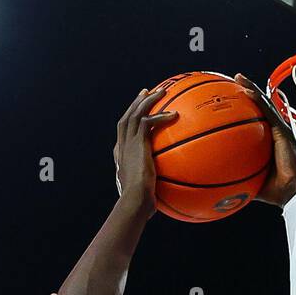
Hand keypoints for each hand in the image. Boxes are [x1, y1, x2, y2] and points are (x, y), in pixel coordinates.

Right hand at [114, 88, 176, 202]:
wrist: (134, 200)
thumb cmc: (140, 203)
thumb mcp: (146, 193)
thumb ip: (153, 188)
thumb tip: (165, 196)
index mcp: (121, 156)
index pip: (124, 132)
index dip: (130, 120)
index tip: (138, 112)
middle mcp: (122, 146)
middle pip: (127, 116)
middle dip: (137, 102)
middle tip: (147, 91)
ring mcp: (128, 143)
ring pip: (135, 113)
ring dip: (148, 101)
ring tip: (162, 92)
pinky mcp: (137, 143)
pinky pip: (148, 122)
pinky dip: (160, 116)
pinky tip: (174, 115)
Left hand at [234, 73, 295, 205]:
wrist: (291, 193)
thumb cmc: (274, 191)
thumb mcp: (249, 182)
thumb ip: (235, 178)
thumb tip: (214, 182)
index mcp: (269, 142)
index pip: (256, 120)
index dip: (246, 108)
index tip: (231, 99)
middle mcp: (275, 132)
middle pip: (260, 107)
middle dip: (247, 92)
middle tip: (233, 81)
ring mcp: (280, 131)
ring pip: (264, 105)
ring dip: (251, 89)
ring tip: (238, 78)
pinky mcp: (282, 132)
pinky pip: (268, 112)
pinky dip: (257, 101)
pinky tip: (246, 91)